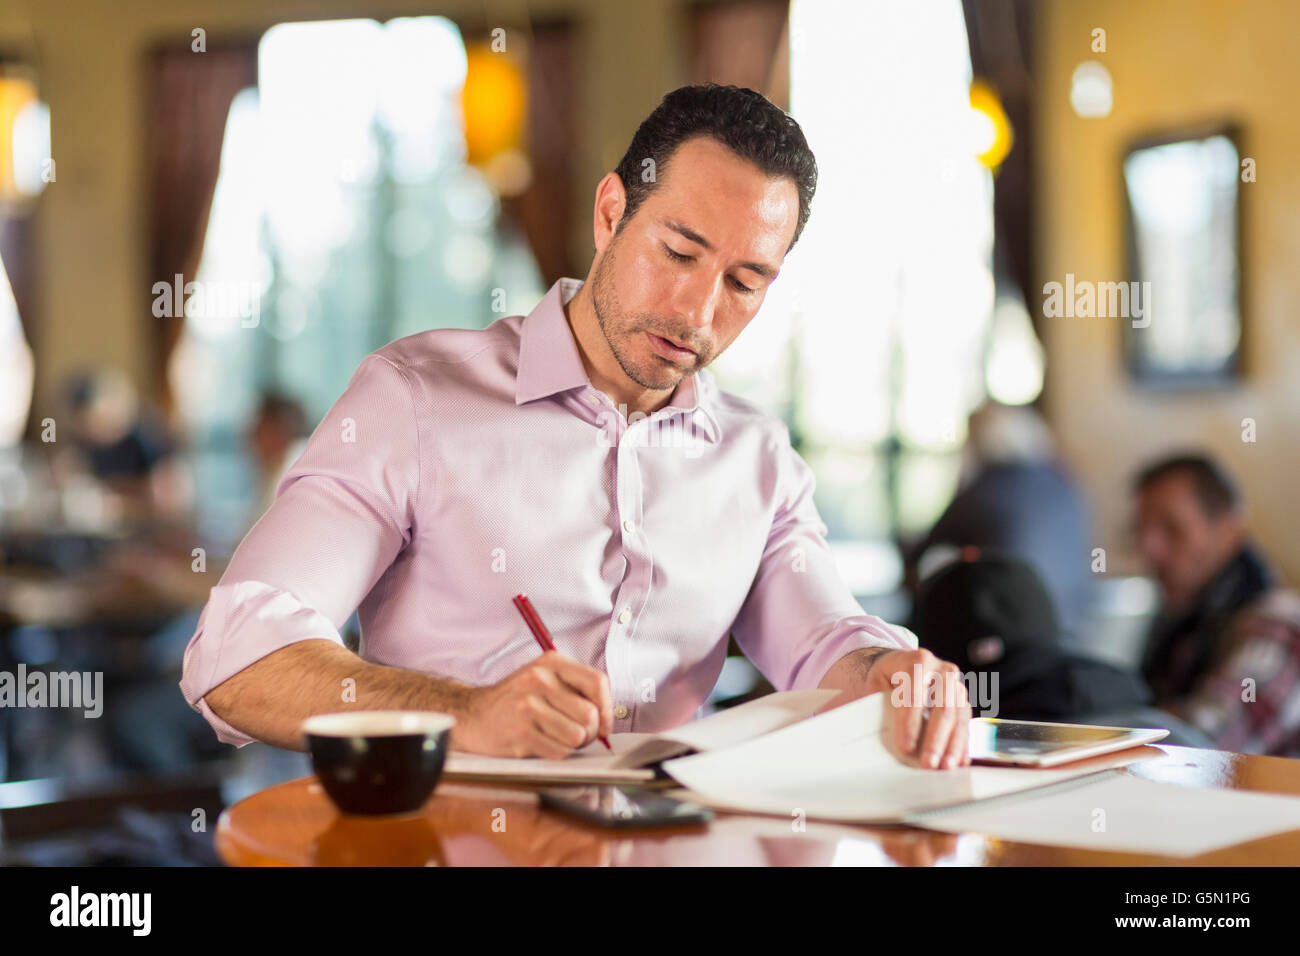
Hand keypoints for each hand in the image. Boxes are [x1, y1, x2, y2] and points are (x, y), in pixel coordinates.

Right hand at [451, 651, 612, 757]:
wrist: (472, 714)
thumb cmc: (514, 700)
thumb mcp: (543, 679)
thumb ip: (574, 690)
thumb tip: (606, 719)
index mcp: (551, 663)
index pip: (597, 682)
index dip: (607, 708)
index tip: (603, 723)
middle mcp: (540, 680)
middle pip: (590, 714)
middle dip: (589, 732)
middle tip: (576, 735)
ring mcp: (529, 705)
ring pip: (577, 736)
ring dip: (572, 744)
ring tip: (556, 737)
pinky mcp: (521, 731)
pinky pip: (559, 752)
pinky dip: (555, 753)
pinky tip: (540, 743)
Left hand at [865, 648, 970, 769]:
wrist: (903, 665)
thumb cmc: (887, 676)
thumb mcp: (877, 683)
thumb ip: (879, 704)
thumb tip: (880, 735)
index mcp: (917, 661)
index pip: (915, 695)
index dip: (911, 723)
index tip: (906, 746)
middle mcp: (942, 671)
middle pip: (942, 707)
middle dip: (935, 739)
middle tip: (927, 763)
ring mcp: (956, 685)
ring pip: (959, 717)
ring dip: (953, 746)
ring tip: (945, 767)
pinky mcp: (964, 701)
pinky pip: (966, 724)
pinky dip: (963, 745)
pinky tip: (959, 762)